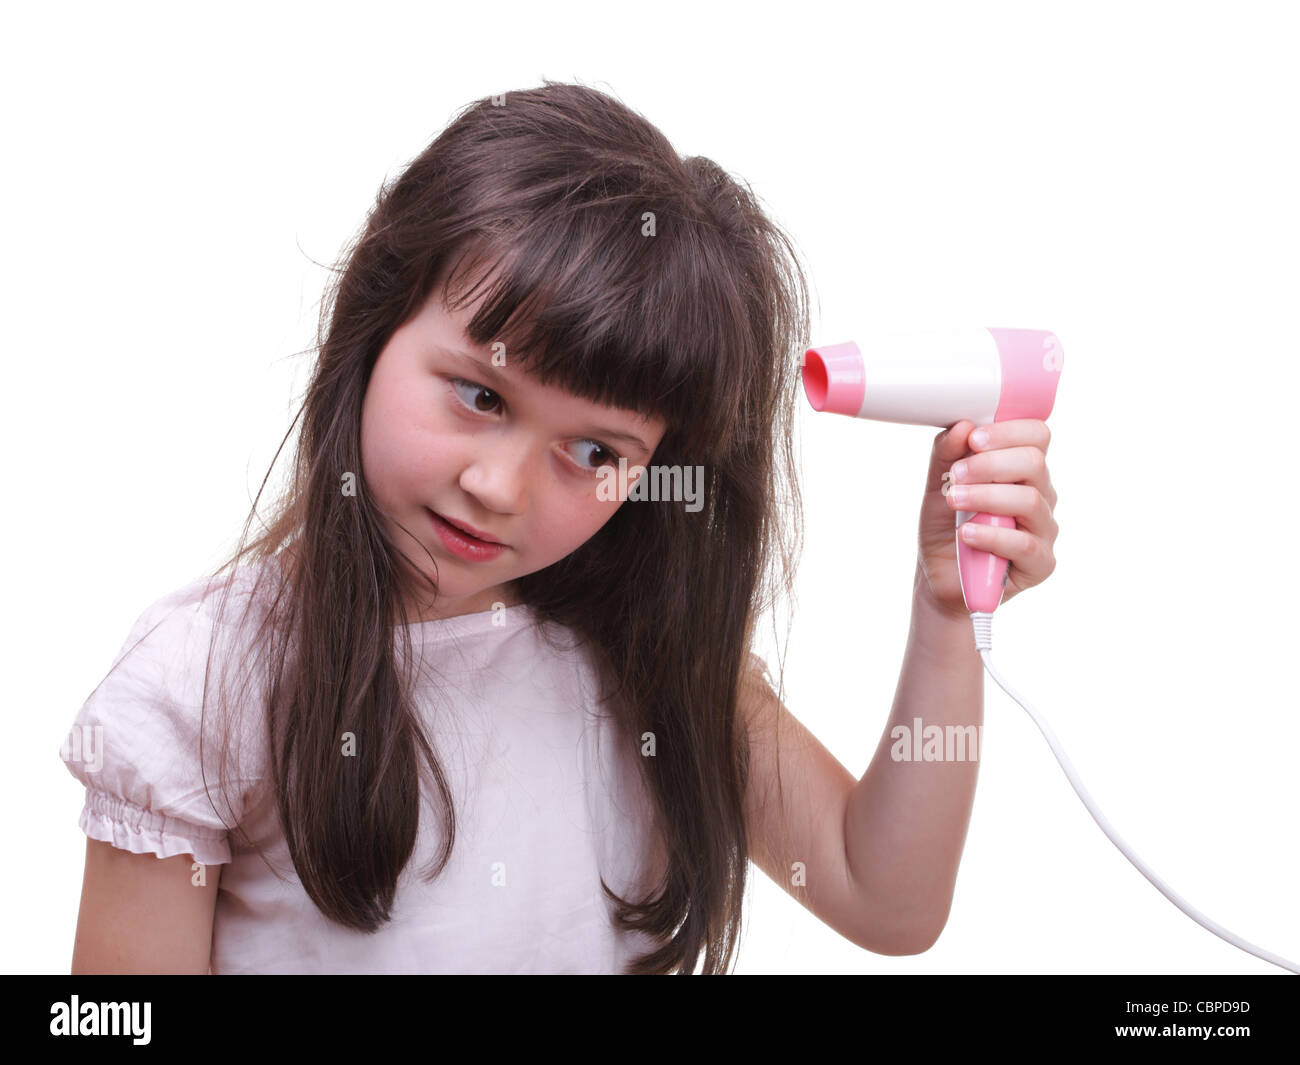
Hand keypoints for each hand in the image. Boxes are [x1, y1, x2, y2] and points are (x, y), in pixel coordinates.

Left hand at [915, 419, 1058, 618]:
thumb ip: (947, 455)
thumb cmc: (945, 525)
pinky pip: (1025, 544)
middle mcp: (1040, 494)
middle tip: (957, 475)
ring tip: (954, 501)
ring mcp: (1043, 529)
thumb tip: (961, 425)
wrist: (939, 574)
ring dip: (986, 497)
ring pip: (1029, 501)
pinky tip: (966, 534)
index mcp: (1022, 469)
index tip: (974, 439)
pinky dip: (990, 536)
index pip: (1036, 435)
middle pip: (1035, 463)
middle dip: (990, 464)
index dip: (1008, 431)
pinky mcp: (1041, 563)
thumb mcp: (937, 485)